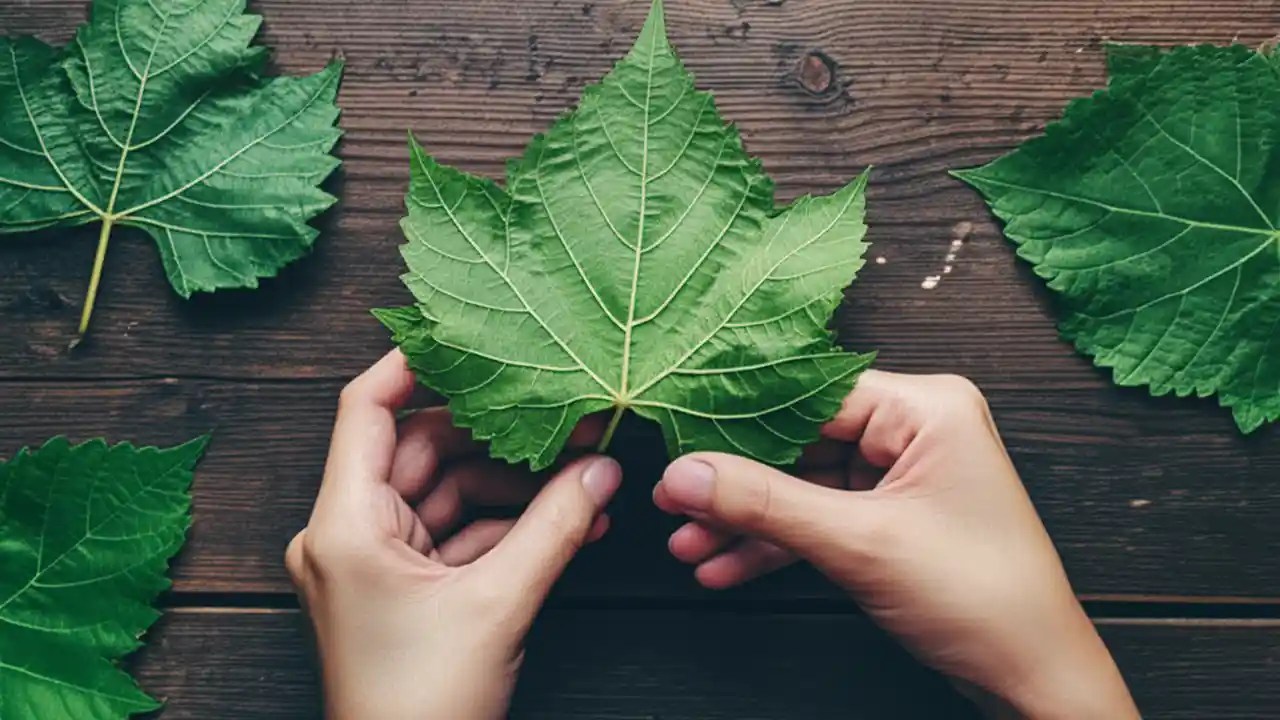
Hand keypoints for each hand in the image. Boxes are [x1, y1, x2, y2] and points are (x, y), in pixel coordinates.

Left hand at [287, 351, 620, 719]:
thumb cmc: (422, 707)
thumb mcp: (499, 603)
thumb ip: (556, 526)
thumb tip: (604, 469)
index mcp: (344, 523)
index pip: (366, 408)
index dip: (414, 363)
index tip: (470, 334)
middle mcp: (349, 534)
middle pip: (423, 449)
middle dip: (501, 438)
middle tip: (568, 420)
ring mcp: (376, 564)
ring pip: (450, 494)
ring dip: (517, 488)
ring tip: (586, 479)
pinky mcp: (406, 590)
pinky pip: (459, 536)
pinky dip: (510, 528)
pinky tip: (571, 519)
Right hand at [653, 370, 1138, 719]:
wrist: (1033, 677)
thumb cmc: (980, 598)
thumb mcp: (859, 542)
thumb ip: (765, 503)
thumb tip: (685, 473)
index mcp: (927, 407)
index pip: (811, 395)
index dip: (739, 421)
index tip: (678, 444)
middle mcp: (916, 429)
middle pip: (801, 441)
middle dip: (736, 483)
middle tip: (672, 502)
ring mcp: (903, 476)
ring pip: (803, 486)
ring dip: (748, 520)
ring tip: (688, 544)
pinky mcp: (892, 518)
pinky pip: (820, 518)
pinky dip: (777, 544)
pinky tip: (726, 566)